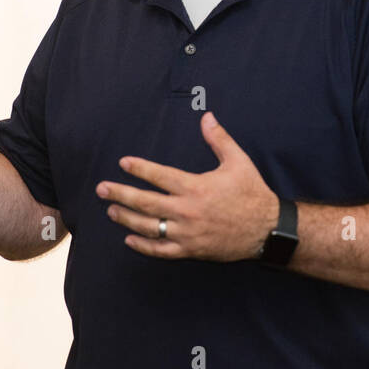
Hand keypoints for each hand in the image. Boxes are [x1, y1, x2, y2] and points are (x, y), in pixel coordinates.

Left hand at [98, 112, 279, 261]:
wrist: (266, 229)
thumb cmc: (252, 193)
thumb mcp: (239, 162)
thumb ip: (219, 139)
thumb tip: (207, 117)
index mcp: (197, 187)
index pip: (160, 176)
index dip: (140, 168)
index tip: (123, 163)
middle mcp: (188, 211)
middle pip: (146, 203)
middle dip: (121, 194)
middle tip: (101, 188)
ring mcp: (187, 233)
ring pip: (149, 227)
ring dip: (127, 219)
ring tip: (112, 210)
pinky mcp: (191, 250)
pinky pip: (161, 251)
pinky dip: (143, 246)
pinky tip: (129, 239)